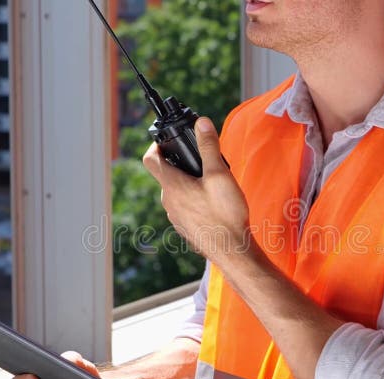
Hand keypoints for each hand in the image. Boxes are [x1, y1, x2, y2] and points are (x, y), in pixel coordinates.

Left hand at [143, 117, 251, 267]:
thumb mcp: (219, 174)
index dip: (156, 145)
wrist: (232, 250)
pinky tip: (212, 203)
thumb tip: (202, 123)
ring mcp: (175, 217)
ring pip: (176, 193)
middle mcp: (168, 202)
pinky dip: (193, 200)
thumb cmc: (225, 214)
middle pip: (166, 176)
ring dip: (187, 184)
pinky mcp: (185, 228)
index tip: (167, 140)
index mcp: (172, 186)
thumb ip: (209, 147)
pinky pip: (184, 208)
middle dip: (179, 164)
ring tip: (209, 182)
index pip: (150, 159)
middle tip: (198, 160)